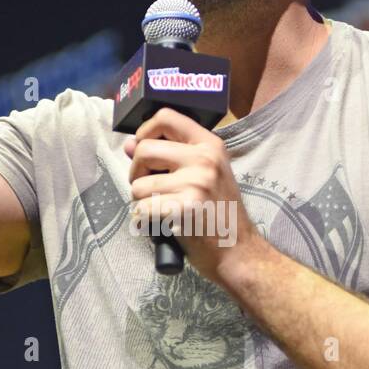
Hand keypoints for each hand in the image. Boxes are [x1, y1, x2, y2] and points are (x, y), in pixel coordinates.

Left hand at [124, 106, 257, 282]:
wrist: (239, 252)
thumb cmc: (219, 214)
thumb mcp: (203, 176)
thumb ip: (168, 157)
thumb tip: (130, 144)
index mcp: (210, 145)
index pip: (165, 117)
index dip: (145, 131)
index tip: (143, 149)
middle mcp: (204, 159)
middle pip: (144, 150)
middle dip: (136, 173)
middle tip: (149, 189)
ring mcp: (195, 183)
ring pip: (138, 185)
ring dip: (141, 202)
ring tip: (161, 211)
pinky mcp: (183, 209)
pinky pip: (141, 209)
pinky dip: (143, 221)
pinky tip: (159, 226)